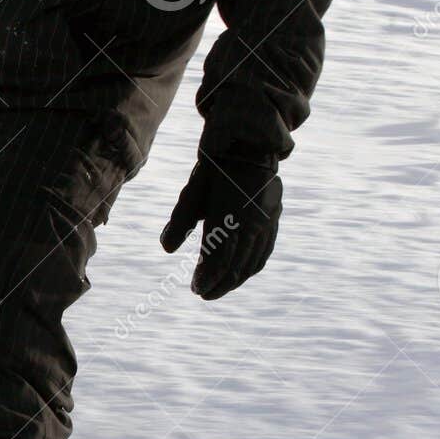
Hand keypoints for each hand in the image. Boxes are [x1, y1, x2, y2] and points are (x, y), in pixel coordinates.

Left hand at [160, 156, 283, 299]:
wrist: (248, 144)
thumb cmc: (215, 168)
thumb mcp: (193, 190)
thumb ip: (180, 220)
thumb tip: (166, 249)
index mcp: (230, 215)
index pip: (219, 258)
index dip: (208, 277)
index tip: (196, 289)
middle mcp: (252, 221)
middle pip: (237, 265)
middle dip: (220, 284)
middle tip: (202, 294)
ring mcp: (266, 221)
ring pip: (253, 261)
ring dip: (235, 280)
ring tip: (218, 289)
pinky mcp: (273, 218)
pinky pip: (265, 251)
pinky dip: (251, 267)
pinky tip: (240, 275)